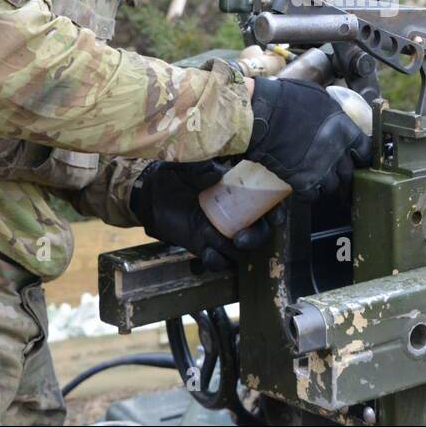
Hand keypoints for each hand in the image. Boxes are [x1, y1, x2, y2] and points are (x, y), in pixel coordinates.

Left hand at [129, 160, 272, 271]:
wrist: (149, 194)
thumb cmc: (173, 174)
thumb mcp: (187, 165)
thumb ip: (201, 167)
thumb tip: (218, 174)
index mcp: (238, 191)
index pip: (268, 201)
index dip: (277, 210)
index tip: (275, 217)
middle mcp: (236, 213)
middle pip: (261, 230)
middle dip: (257, 237)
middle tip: (240, 239)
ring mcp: (221, 231)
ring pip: (242, 249)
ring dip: (236, 251)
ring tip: (218, 245)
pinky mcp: (205, 246)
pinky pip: (219, 261)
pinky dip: (216, 260)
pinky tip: (206, 253)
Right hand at [243, 78, 372, 202]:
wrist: (263, 114)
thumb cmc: (288, 98)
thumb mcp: (320, 97)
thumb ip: (333, 113)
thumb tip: (336, 117)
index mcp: (345, 130)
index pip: (366, 151)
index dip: (363, 156)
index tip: (360, 159)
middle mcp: (337, 152)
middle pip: (350, 173)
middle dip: (346, 174)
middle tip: (340, 174)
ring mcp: (320, 169)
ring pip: (333, 187)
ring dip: (328, 185)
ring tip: (322, 181)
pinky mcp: (301, 181)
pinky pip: (312, 196)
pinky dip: (310, 194)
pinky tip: (306, 189)